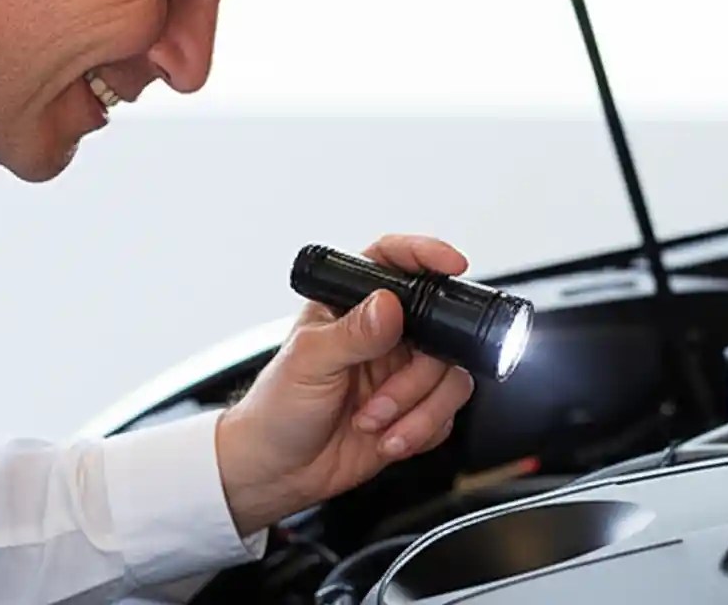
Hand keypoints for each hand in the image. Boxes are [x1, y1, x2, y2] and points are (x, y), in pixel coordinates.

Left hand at [214, 235, 475, 535]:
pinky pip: (447, 414)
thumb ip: (352, 334)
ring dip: (416, 409)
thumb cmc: (275, 408)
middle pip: (440, 330)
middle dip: (416, 375)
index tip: (452, 266)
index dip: (427, 255)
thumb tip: (388, 305)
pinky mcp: (416, 410)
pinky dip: (420, 430)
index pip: (395, 262)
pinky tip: (386, 439)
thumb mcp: (308, 363)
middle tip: (381, 398)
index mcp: (353, 306)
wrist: (277, 472)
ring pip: (449, 376)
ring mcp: (402, 373)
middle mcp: (385, 335)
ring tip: (375, 422)